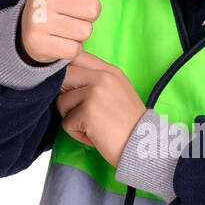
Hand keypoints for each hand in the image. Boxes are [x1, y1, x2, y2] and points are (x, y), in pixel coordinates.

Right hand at [19, 0, 101, 62]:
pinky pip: (75, 48)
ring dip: (78, 32)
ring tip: (62, 25)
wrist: (27, 31)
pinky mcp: (41, 44)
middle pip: (93, 9)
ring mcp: (40, 21)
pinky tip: (56, 40)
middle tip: (67, 12)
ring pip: (86, 30)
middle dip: (84, 14)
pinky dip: (70, 48)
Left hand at [56, 51, 146, 167]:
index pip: (76, 57)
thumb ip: (94, 80)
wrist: (143, 147)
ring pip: (61, 101)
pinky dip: (76, 134)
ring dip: (72, 118)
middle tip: (83, 112)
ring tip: (93, 125)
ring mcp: (95, 93)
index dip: (67, 72)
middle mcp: (103, 77)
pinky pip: (66, 122)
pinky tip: (95, 135)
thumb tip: (63, 77)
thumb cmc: (127, 125)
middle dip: (66, 96)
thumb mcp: (116, 92)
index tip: (72, 89)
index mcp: (110, 70)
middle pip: (64, 76)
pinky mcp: (88, 111)